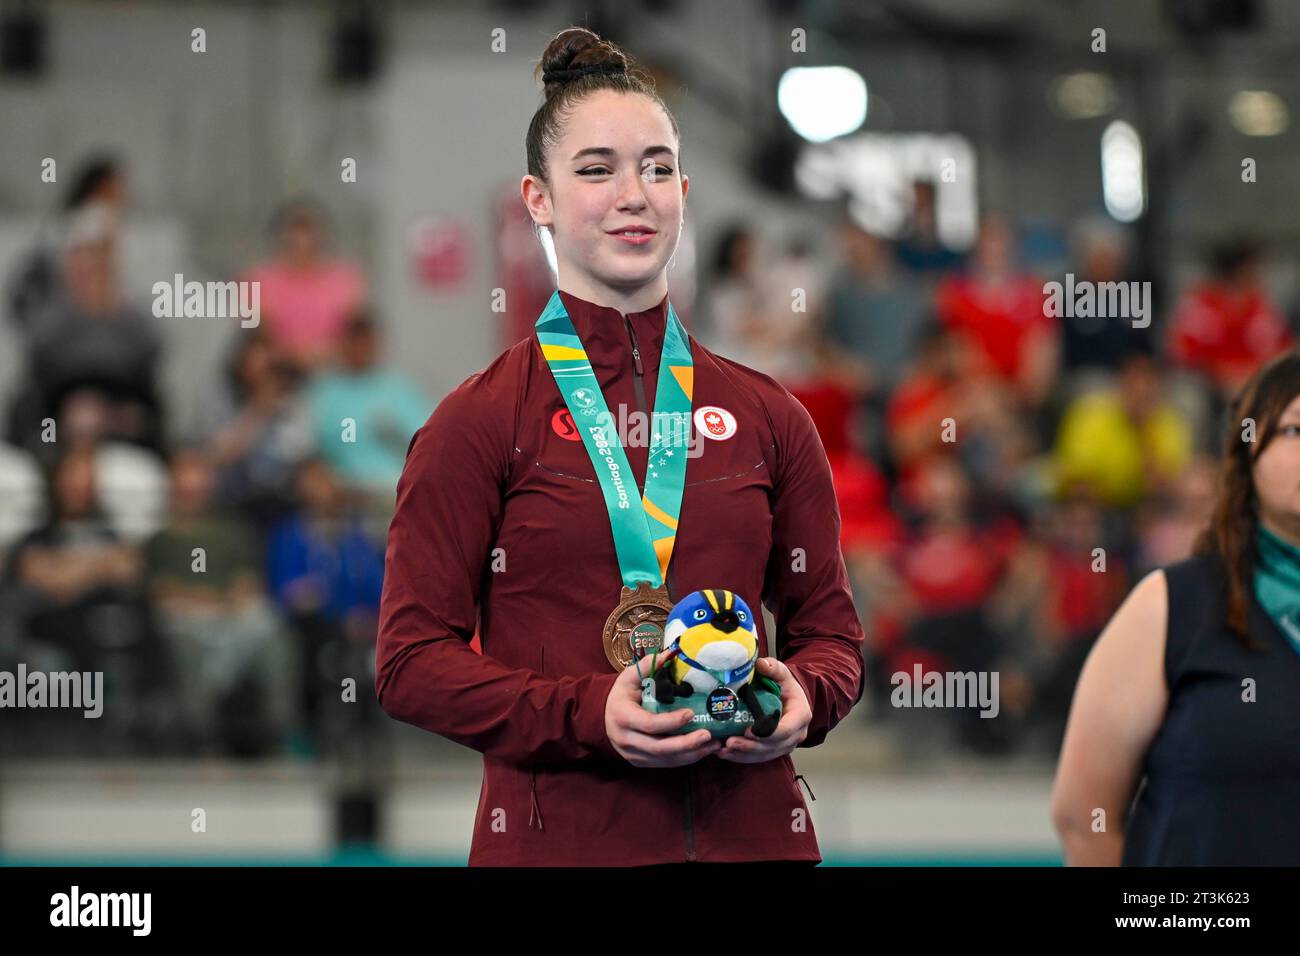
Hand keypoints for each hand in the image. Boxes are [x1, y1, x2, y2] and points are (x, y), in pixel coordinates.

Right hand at [605, 660, 722, 767]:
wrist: (602, 717)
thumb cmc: (621, 695)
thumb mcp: (628, 677)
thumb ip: (648, 666)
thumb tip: (671, 652)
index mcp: (623, 717)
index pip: (649, 724)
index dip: (670, 722)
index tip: (690, 713)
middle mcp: (626, 740)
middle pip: (659, 748)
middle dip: (686, 744)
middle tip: (709, 735)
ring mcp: (633, 754)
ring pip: (665, 760)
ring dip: (691, 754)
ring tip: (713, 744)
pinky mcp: (641, 762)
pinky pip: (665, 764)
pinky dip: (685, 759)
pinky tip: (702, 750)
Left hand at [717, 658, 810, 762]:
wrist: (790, 697)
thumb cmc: (785, 685)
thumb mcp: (782, 673)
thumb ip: (773, 668)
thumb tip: (761, 664)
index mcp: (800, 716)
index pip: (785, 729)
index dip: (766, 733)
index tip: (748, 730)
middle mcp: (796, 734)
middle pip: (773, 746)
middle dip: (750, 747)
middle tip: (729, 743)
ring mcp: (786, 744)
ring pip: (765, 755)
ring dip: (744, 755)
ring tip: (723, 750)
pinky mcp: (775, 749)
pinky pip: (760, 757)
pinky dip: (743, 757)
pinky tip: (726, 754)